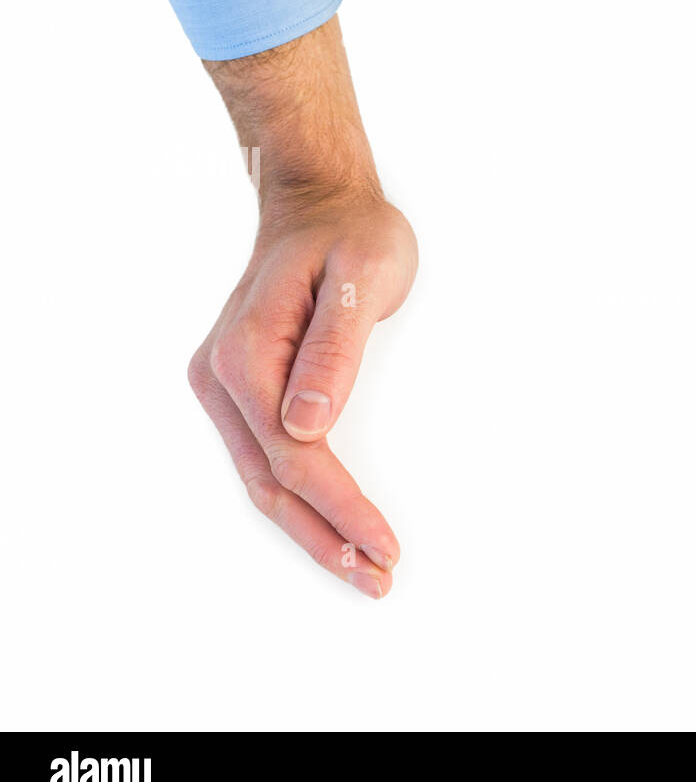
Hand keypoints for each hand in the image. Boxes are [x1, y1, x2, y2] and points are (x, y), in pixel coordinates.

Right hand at [188, 189, 416, 596]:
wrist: (321, 202)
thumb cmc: (351, 234)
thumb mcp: (361, 277)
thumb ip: (334, 351)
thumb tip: (307, 426)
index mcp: (249, 353)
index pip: (295, 456)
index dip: (342, 509)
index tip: (385, 546)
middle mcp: (224, 375)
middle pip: (271, 483)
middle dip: (326, 538)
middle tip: (379, 579)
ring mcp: (227, 384)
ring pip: (264, 480)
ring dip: (312, 528)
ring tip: (363, 567)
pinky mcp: (242, 388)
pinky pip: (267, 459)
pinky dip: (301, 499)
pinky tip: (333, 526)